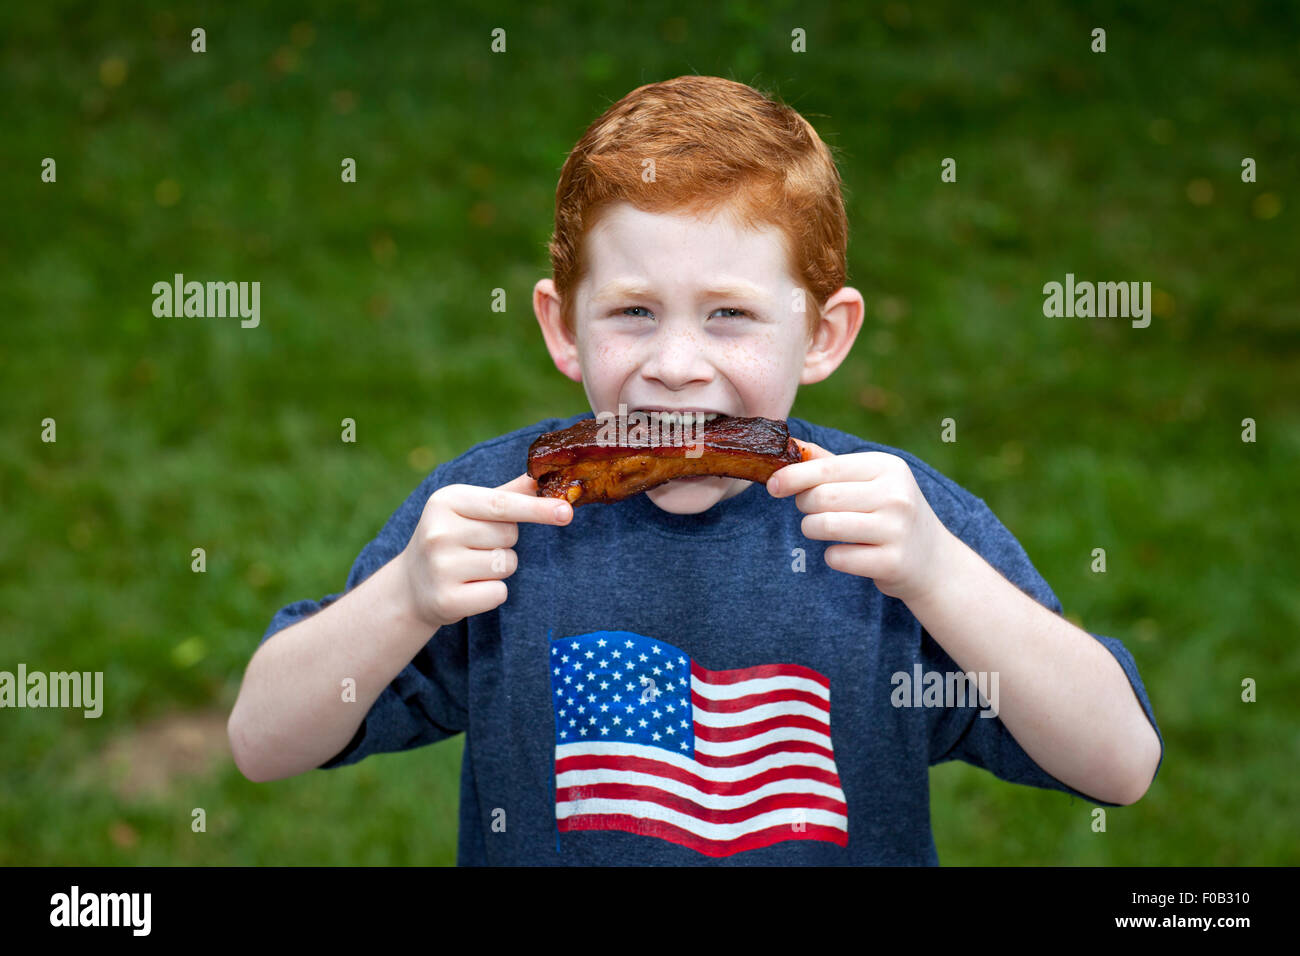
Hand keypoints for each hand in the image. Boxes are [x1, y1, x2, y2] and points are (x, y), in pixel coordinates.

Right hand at [399, 473, 571, 628]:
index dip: (537, 509)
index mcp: (446, 501)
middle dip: (504, 542)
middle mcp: (438, 532)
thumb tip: (547, 476)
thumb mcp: (470, 508)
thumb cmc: (452, 537)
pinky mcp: (446, 599)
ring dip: (499, 568)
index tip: (567, 512)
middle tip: (475, 546)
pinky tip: (468, 588)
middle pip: (508, 536)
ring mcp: (440, 567)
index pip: (502, 504)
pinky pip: (498, 593)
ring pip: (506, 565)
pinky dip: (492, 593)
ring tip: (470, 567)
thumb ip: (509, 493)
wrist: (412, 584)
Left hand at [767, 440, 952, 604]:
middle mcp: (896, 494)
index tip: (772, 485)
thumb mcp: (870, 481)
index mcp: (888, 467)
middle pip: (820, 497)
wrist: (932, 560)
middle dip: (805, 506)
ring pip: (824, 526)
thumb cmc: (889, 513)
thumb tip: (788, 443)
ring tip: (825, 530)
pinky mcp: (892, 562)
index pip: (826, 467)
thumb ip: (828, 463)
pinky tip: (851, 553)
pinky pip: (837, 557)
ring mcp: (897, 529)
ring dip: (812, 530)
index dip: (793, 476)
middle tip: (814, 512)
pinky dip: (833, 557)